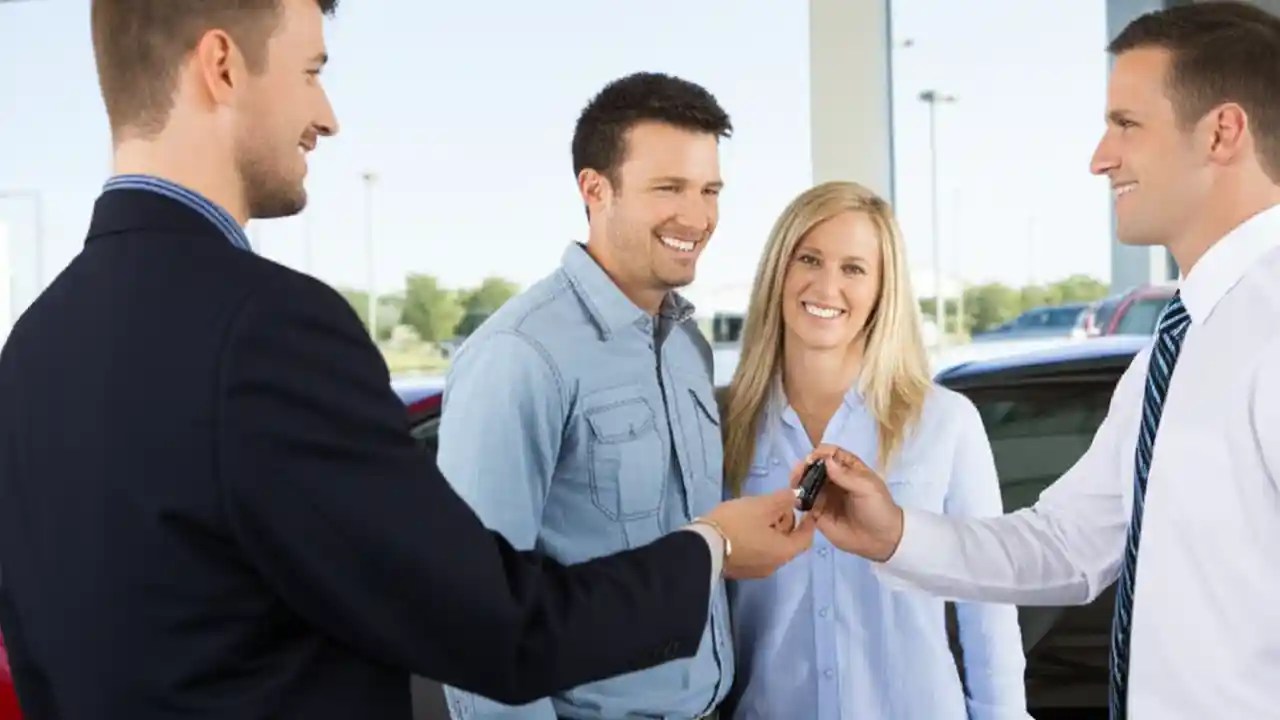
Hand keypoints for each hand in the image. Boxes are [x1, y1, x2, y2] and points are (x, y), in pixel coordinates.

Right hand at [702, 488, 815, 578]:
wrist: (701, 547)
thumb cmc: (736, 524)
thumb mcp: (761, 505)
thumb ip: (782, 500)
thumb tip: (796, 497)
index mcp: (783, 552)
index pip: (806, 538)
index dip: (808, 522)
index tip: (806, 508)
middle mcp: (773, 566)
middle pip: (787, 542)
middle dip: (786, 522)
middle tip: (775, 505)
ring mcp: (755, 570)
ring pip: (771, 547)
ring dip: (770, 530)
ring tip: (757, 512)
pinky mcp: (739, 570)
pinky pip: (756, 552)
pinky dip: (757, 538)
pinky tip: (743, 525)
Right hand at [790, 445, 903, 561]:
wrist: (881, 540)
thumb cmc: (878, 509)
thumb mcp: (867, 488)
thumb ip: (846, 475)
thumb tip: (825, 460)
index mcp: (849, 468)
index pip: (831, 454)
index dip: (820, 453)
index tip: (812, 459)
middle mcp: (834, 480)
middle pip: (814, 467)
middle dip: (804, 467)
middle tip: (797, 473)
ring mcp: (825, 496)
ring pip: (806, 484)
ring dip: (798, 482)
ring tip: (794, 485)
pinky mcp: (818, 513)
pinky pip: (805, 503)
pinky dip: (798, 500)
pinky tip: (796, 500)